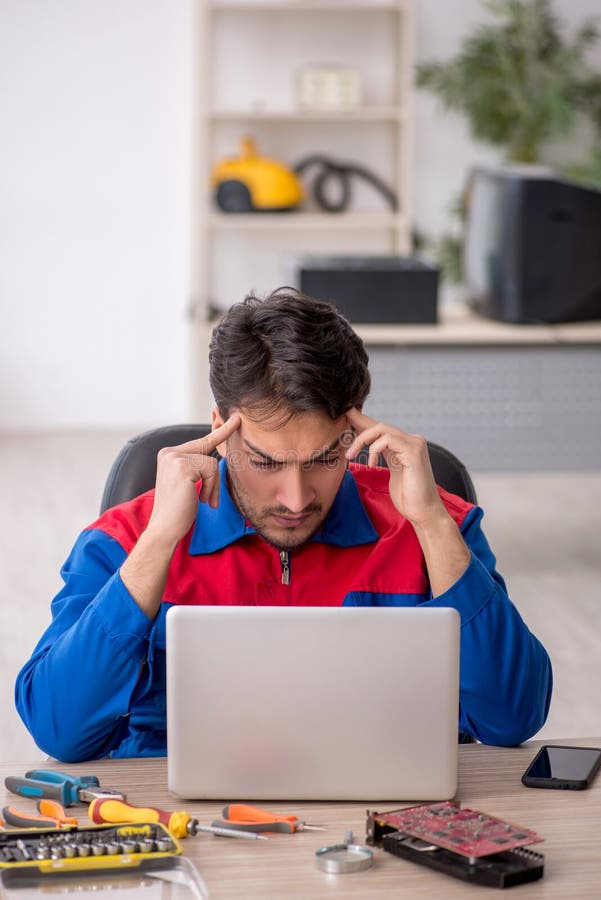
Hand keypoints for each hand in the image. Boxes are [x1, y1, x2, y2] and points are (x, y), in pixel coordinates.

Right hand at [146, 413, 240, 546]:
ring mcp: (174, 458)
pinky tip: (201, 499)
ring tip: (204, 500)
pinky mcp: (182, 467)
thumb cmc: (178, 510)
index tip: (236, 419)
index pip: (199, 441)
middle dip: (222, 445)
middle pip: (207, 448)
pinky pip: (211, 471)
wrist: (164, 528)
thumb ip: (196, 466)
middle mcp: (169, 452)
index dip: (220, 431)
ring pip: (212, 463)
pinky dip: (211, 487)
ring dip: (213, 485)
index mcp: (168, 454)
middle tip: (237, 423)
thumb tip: (216, 458)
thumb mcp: (187, 483)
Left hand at [345, 408, 446, 527]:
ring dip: (362, 440)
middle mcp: (411, 441)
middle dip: (359, 425)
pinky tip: (371, 464)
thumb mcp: (390, 470)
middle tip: (343, 433)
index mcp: (405, 445)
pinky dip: (374, 449)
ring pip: (382, 429)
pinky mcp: (413, 452)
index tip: (347, 415)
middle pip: (380, 425)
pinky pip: (388, 440)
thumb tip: (364, 444)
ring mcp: (414, 444)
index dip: (363, 421)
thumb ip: (381, 455)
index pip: (381, 429)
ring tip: (351, 455)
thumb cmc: (408, 496)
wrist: (423, 512)